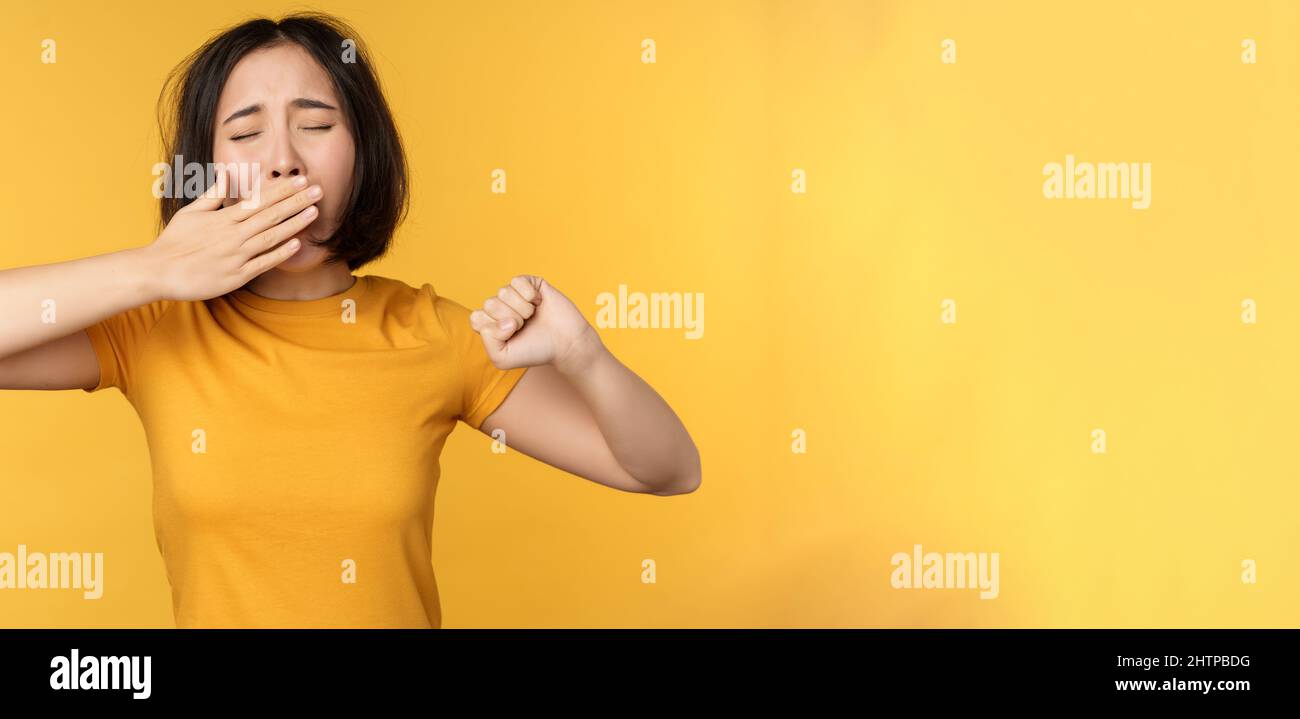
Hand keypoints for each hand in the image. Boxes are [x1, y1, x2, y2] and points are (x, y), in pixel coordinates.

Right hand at [141, 170, 321, 301]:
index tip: (301, 180)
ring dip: (295, 223)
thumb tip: (227, 173)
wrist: (159, 271)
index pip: (259, 200)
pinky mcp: (237, 276)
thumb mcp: (192, 212)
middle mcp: (233, 235)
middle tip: (318, 190)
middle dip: (296, 201)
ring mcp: (236, 256)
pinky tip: (297, 243)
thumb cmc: (175, 241)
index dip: (283, 189)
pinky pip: (263, 263)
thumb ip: (214, 194)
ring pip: (271, 237)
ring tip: (314, 212)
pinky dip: (281, 253)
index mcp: (223, 218)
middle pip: (271, 215)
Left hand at [469, 275, 603, 371]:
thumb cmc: (535, 351)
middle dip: (509, 319)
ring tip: (533, 316)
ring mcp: (515, 294)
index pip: (476, 318)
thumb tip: (502, 317)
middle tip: (524, 327)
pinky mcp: (530, 284)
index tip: (511, 337)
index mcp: (491, 323)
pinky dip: (529, 295)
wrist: (566, 343)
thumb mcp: (502, 358)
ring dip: (522, 309)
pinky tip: (538, 303)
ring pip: (503, 292)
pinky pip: (517, 281)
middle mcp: (500, 307)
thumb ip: (488, 341)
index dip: (494, 329)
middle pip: (489, 304)